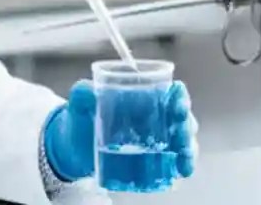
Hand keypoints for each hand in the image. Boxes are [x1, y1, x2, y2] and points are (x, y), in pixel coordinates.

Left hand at [43, 79, 198, 182]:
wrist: (72, 148)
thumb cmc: (81, 119)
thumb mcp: (79, 103)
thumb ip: (82, 93)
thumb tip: (88, 89)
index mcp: (143, 97)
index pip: (169, 92)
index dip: (179, 96)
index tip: (178, 103)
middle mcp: (155, 117)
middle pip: (181, 118)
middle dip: (186, 125)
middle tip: (180, 134)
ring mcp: (156, 140)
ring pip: (183, 140)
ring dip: (188, 148)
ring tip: (183, 157)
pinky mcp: (153, 160)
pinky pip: (174, 162)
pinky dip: (181, 165)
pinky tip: (181, 170)